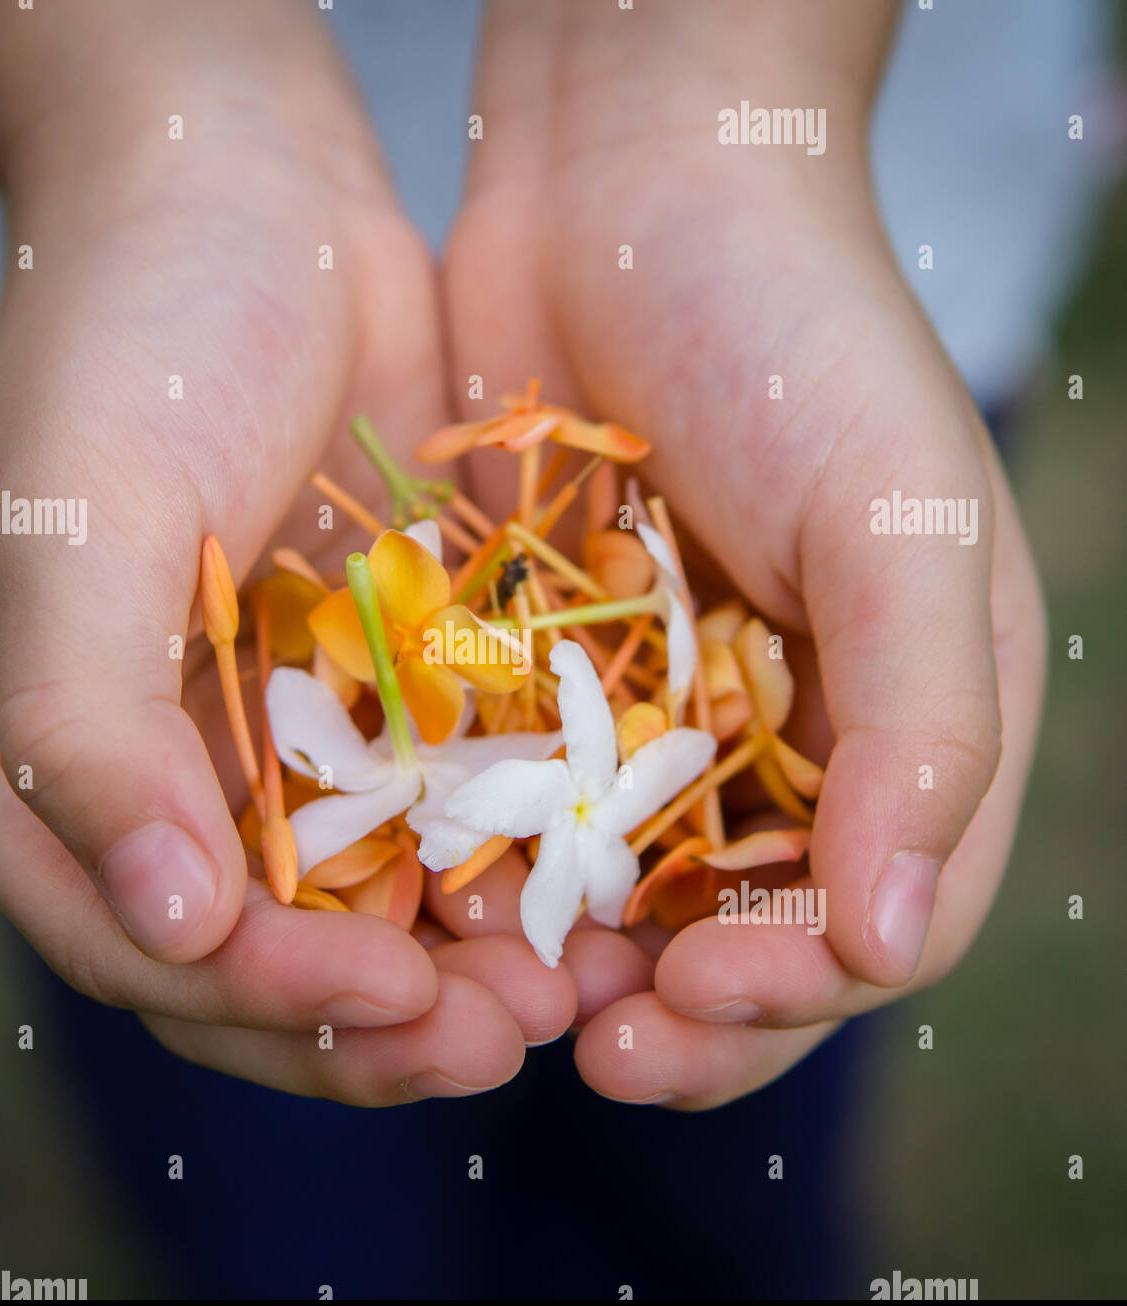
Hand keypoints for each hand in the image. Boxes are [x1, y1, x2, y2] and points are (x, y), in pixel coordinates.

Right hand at [0, 15, 573, 1102]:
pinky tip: (564, 895)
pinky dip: (483, 866)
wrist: (244, 192)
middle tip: (496, 1044)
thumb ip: (92, 733)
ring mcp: (248, 733)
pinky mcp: (350, 688)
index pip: (131, 934)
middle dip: (365, 1017)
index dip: (258, 992)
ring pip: (346, 904)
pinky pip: (419, 811)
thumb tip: (168, 928)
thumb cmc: (129, 331)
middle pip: (244, 952)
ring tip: (549, 999)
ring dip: (443, 967)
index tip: (388, 1002)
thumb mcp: (78, 522)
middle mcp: (134, 765)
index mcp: (13, 751)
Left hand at [441, 0, 1046, 1105]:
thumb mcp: (900, 518)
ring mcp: (666, 711)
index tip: (692, 1008)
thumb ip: (924, 729)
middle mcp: (792, 736)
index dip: (792, 993)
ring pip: (627, 894)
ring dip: (578, 961)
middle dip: (678, 1013)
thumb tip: (903, 940)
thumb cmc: (799, 335)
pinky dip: (495, 864)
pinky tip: (445, 898)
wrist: (635, 192)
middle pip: (747, 936)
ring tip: (511, 997)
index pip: (874, 921)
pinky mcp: (554, 672)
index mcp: (908, 719)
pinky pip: (525, 804)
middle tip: (594, 1048)